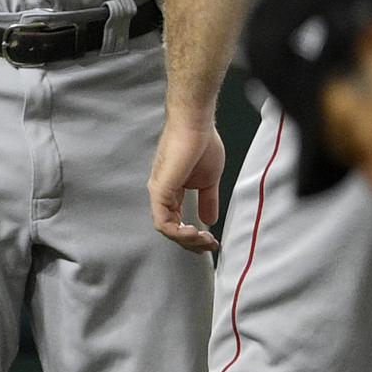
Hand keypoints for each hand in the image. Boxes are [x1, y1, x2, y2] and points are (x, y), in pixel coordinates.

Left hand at [149, 114, 224, 253]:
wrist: (196, 125)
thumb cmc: (201, 143)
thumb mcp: (208, 181)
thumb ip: (207, 201)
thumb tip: (209, 220)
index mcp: (173, 191)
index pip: (178, 223)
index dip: (194, 237)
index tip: (212, 241)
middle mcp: (162, 193)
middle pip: (171, 229)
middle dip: (192, 243)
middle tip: (210, 246)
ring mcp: (159, 192)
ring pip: (166, 229)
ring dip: (187, 240)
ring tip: (204, 240)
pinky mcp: (160, 190)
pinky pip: (163, 221)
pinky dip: (178, 232)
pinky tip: (194, 233)